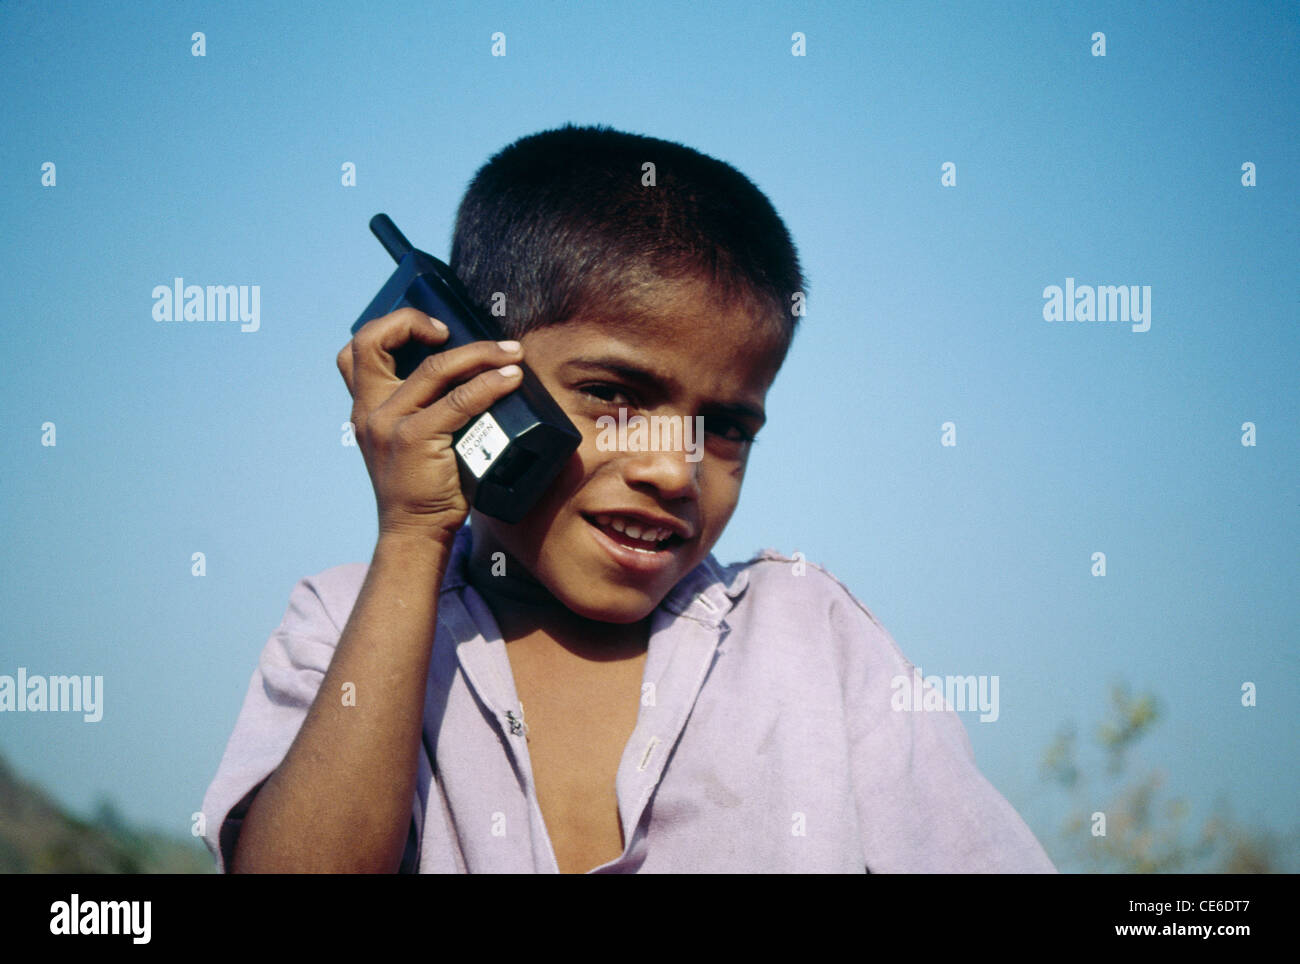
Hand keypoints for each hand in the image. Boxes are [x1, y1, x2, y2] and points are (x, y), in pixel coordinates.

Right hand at [336, 307, 523, 548]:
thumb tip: (468, 373)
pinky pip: (460, 400)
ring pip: (434, 367)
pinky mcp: (416, 439)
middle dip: (412, 321)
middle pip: (372, 342)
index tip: (432, 332)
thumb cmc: (423, 485)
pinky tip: (512, 380)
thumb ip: (419, 409)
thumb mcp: (406, 440)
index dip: (391, 328)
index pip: (356, 351)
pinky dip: (490, 385)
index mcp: (364, 408)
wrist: (415, 532)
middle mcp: (369, 411)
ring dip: (479, 353)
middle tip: (454, 331)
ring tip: (510, 354)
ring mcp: (390, 424)